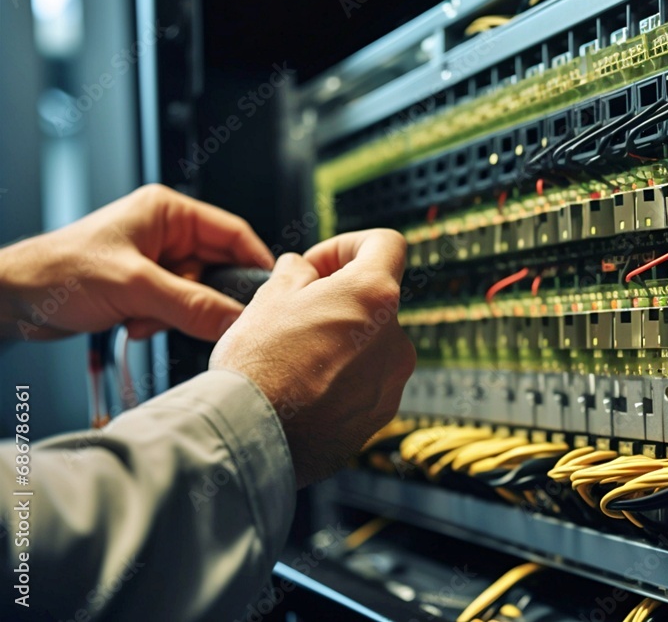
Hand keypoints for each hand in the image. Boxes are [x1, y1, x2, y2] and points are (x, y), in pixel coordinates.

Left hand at [0, 184, 273, 340]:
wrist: (12, 299)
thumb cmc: (57, 271)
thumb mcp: (134, 287)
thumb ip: (191, 306)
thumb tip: (236, 322)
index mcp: (168, 212)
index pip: (233, 233)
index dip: (255, 263)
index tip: (269, 293)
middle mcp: (166, 233)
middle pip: (217, 269)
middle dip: (203, 298)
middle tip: (197, 316)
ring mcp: (156, 262)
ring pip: (198, 295)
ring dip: (178, 314)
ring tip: (144, 317)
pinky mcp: (146, 288)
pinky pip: (177, 309)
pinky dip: (161, 321)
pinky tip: (133, 323)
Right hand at [209, 229, 415, 488]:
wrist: (253, 440)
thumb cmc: (259, 366)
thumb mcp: (268, 299)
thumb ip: (295, 273)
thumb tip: (302, 269)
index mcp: (374, 297)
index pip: (387, 244)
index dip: (349, 245)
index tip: (319, 266)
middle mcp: (396, 339)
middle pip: (374, 302)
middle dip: (337, 301)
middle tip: (293, 315)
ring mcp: (392, 381)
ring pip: (369, 345)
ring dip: (339, 342)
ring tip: (293, 359)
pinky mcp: (380, 416)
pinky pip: (365, 384)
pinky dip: (341, 380)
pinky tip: (302, 391)